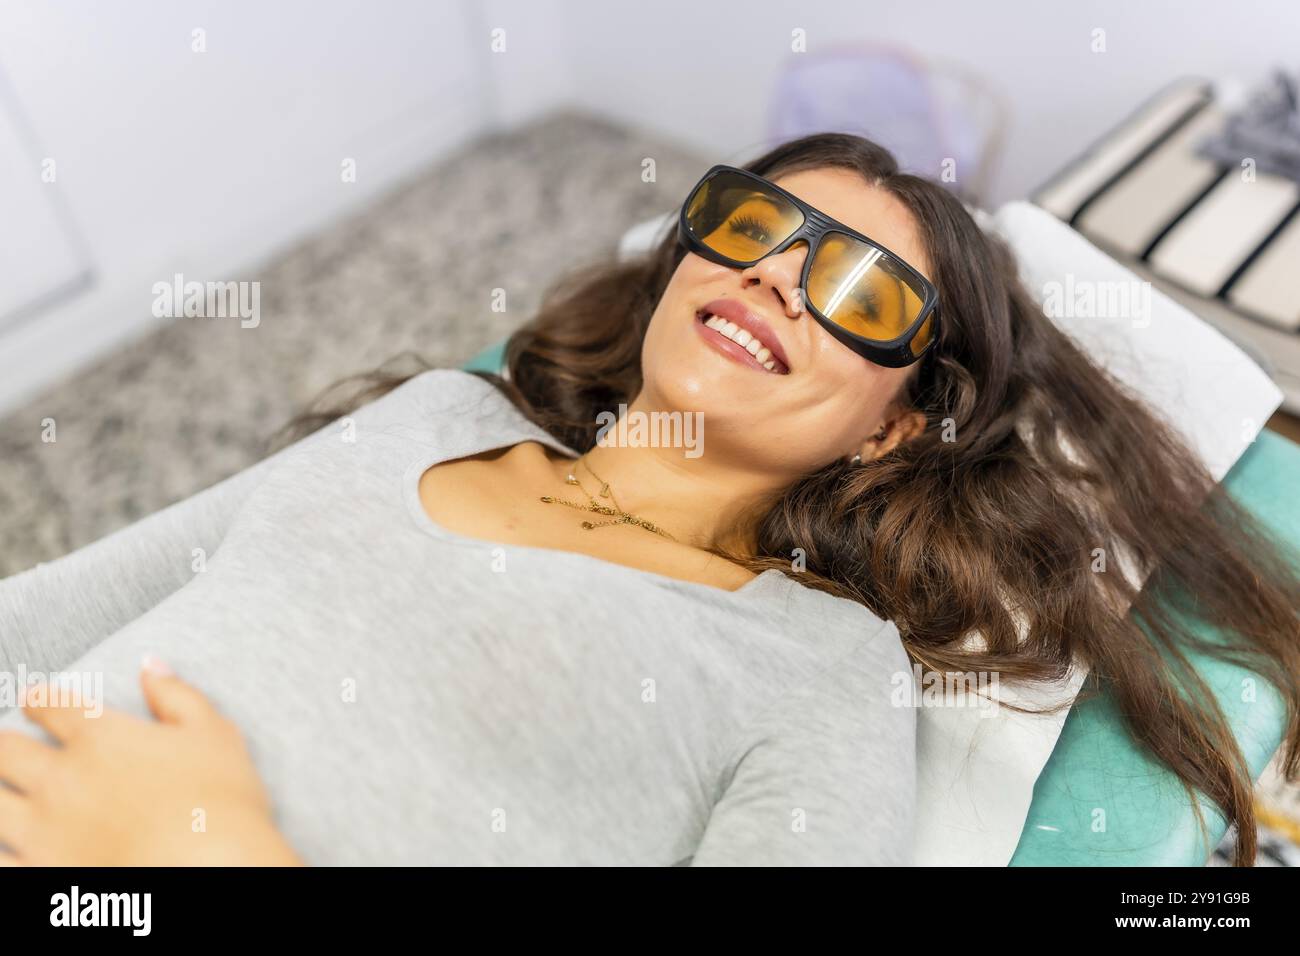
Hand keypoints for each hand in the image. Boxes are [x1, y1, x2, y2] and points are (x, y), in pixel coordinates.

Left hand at [0, 657, 301, 865]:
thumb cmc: (222, 801)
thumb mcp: (214, 733)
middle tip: (14, 747)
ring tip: (6, 792)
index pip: (51, 705)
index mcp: (102, 737)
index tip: (39, 702)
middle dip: (7, 744)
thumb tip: (151, 665)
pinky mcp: (39, 873)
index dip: (40, 700)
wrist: (214, 867)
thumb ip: (177, 694)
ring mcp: (44, 830)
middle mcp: (63, 778)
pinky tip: (6, 844)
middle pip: (6, 750)